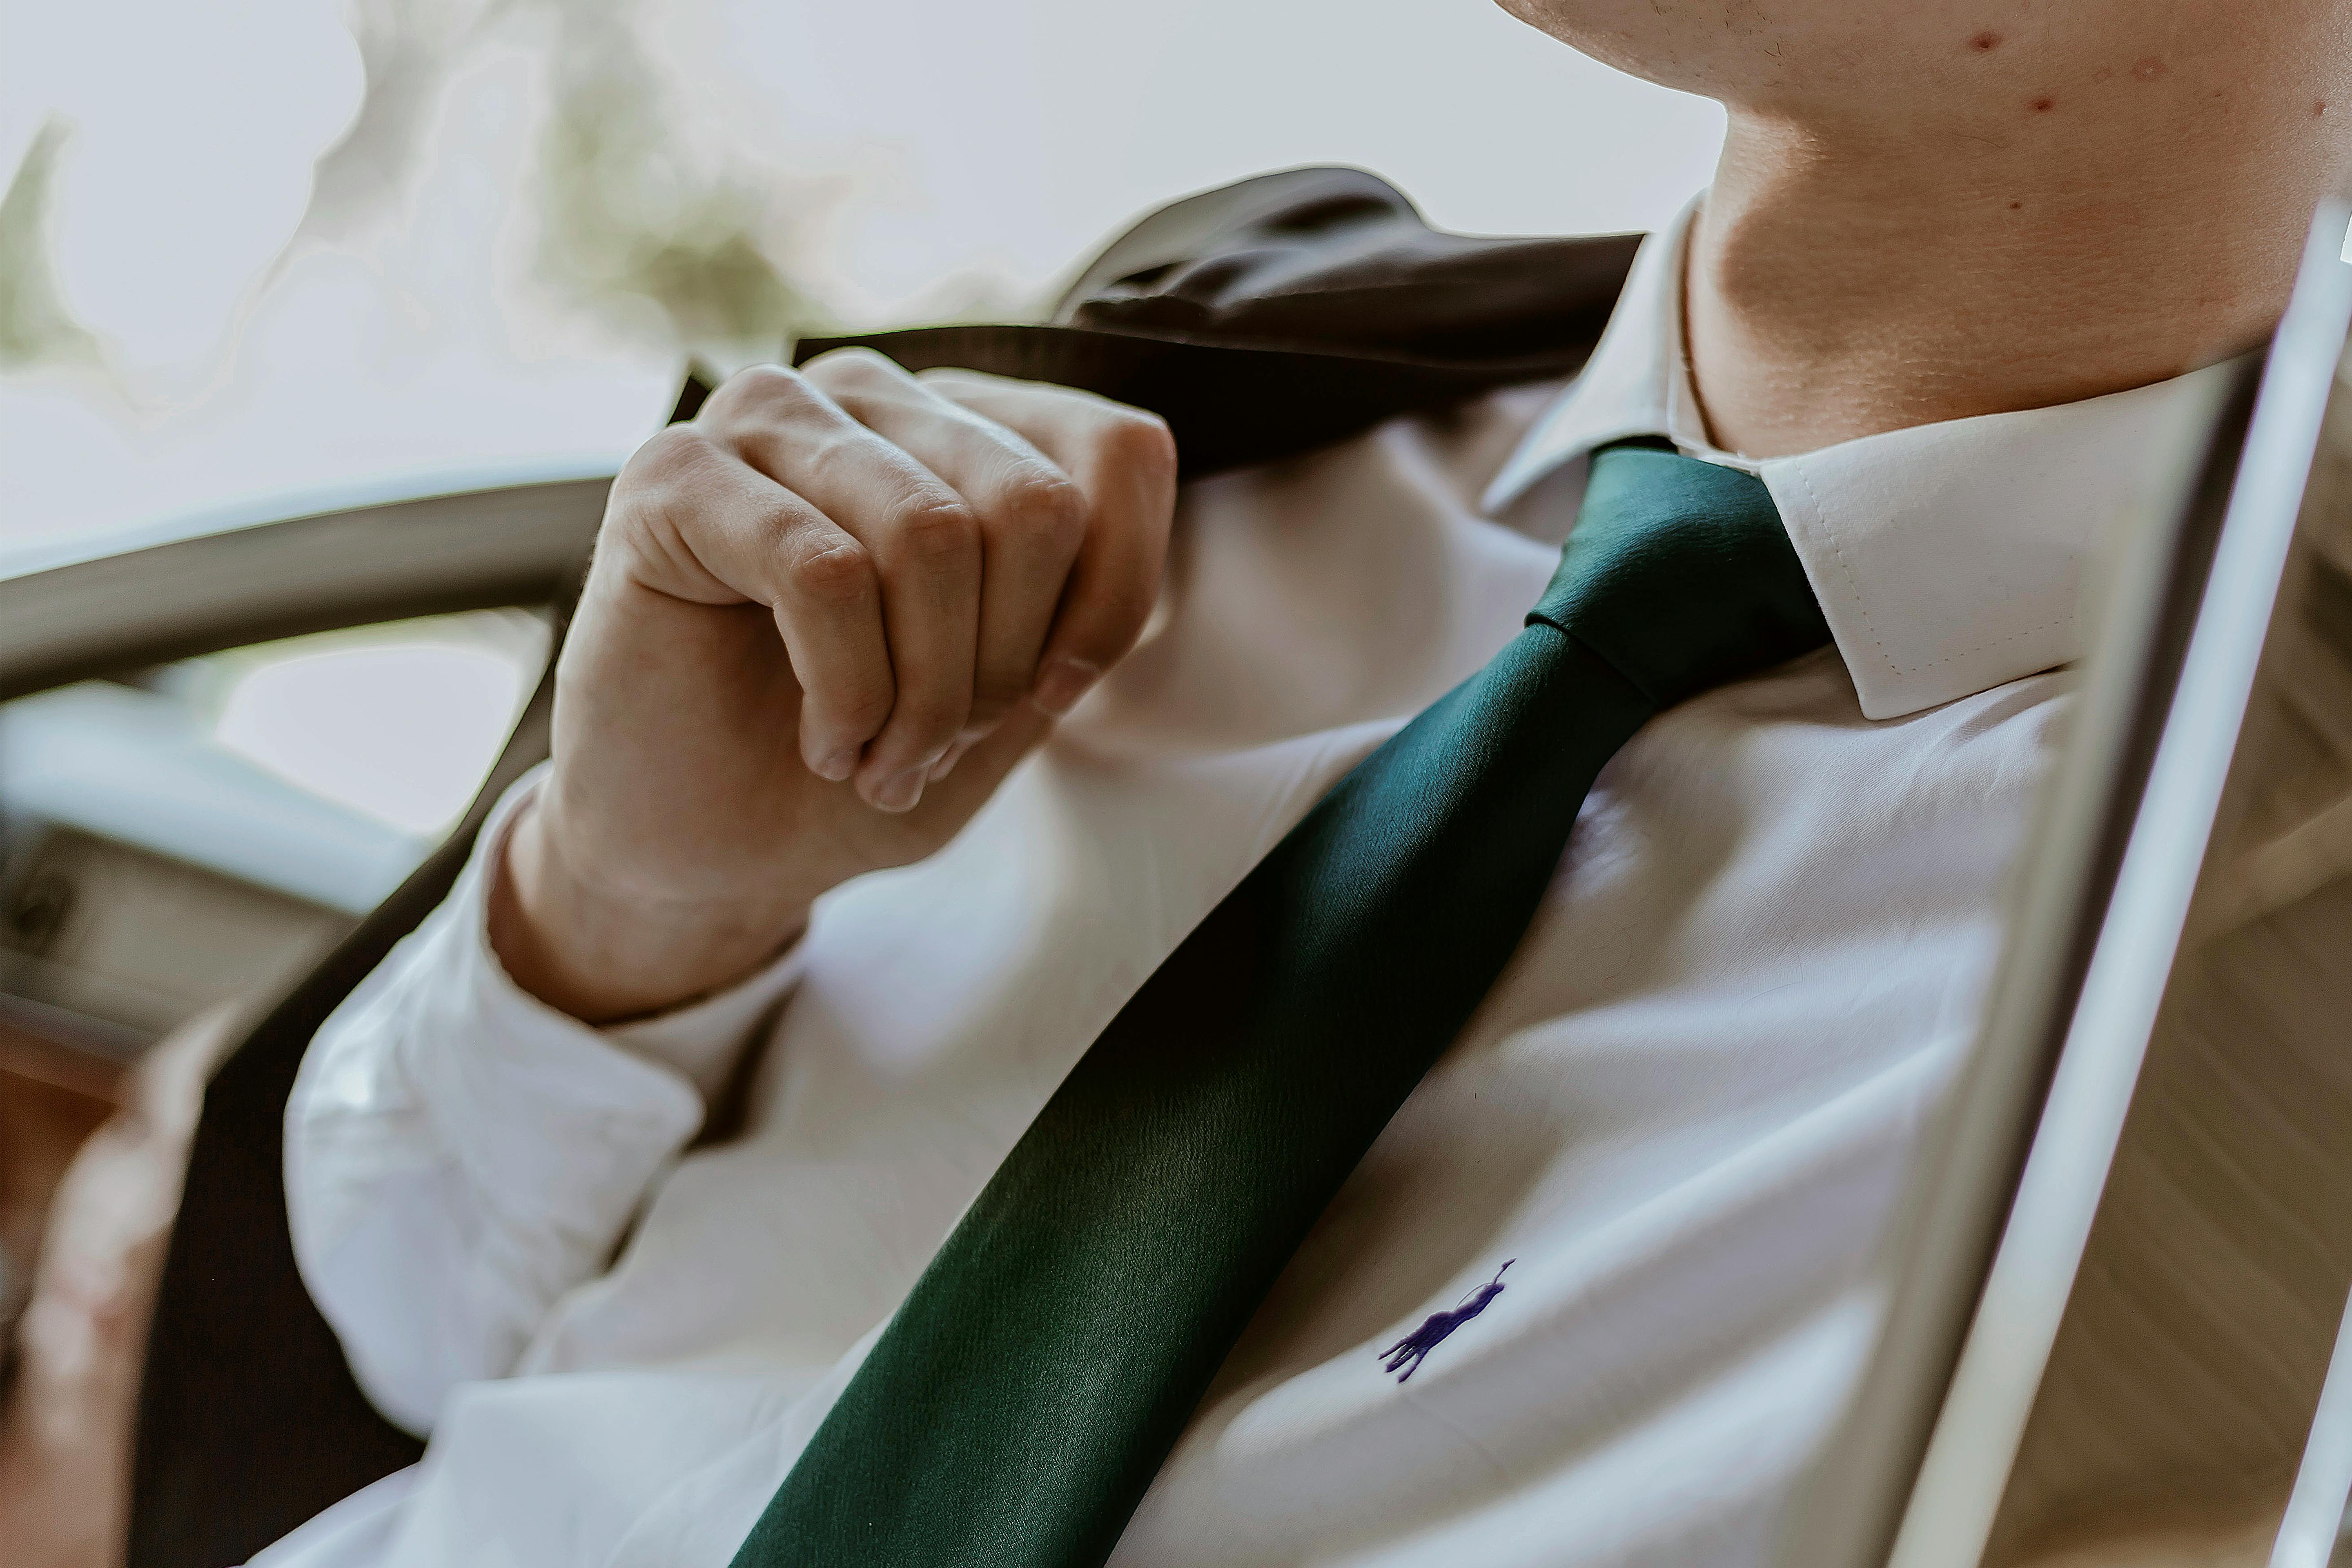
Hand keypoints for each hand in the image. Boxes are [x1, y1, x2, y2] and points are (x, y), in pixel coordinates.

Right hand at [491, 351, 1176, 1021]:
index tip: (1049, 697)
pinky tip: (822, 740)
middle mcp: (872, 395)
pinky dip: (844, 692)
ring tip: (878, 756)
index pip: (1119, 451)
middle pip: (1032, 505)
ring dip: (924, 695)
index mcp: (966, 425)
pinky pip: (822, 572)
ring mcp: (765, 418)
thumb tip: (1135, 562)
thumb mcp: (1016, 697)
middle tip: (936, 743)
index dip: (1111, 601)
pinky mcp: (674, 476)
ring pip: (931, 534)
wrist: (709, 848)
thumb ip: (1080, 615)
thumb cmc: (863, 760)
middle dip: (1003, 667)